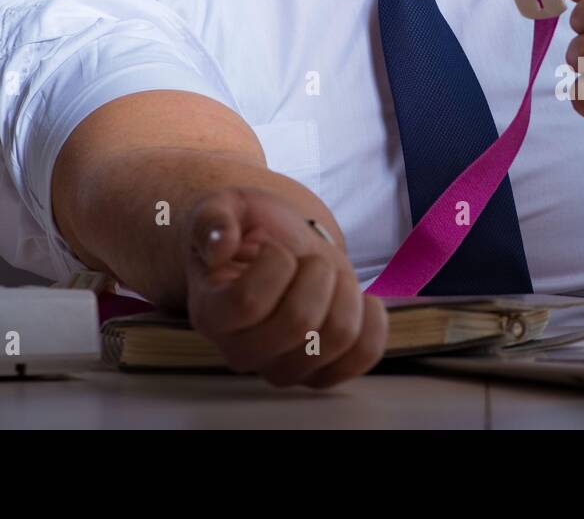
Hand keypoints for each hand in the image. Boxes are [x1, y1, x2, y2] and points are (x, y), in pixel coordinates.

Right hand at [179, 186, 388, 388]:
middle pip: (298, 322)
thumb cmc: (245, 231)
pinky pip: (364, 354)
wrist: (274, 250)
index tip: (273, 246)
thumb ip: (212, 220)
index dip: (275, 262)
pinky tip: (358, 296)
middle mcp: (242, 352)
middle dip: (317, 271)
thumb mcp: (223, 209)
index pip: (248, 301)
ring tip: (330, 274)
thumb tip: (220, 245)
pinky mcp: (322, 374)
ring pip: (338, 337)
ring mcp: (283, 369)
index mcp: (211, 314)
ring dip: (346, 288)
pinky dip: (372, 317)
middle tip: (309, 257)